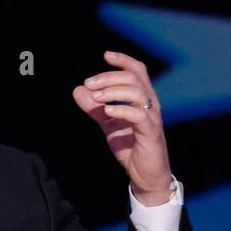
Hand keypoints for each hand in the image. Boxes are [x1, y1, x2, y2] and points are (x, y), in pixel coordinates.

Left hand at [71, 50, 173, 204]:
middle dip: (109, 77)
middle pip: (134, 78)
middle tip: (89, 84)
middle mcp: (150, 104)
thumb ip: (94, 108)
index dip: (124, 60)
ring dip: (113, 91)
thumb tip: (78, 90)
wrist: (145, 175)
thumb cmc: (131, 147)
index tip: (106, 55)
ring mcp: (152, 118)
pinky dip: (122, 110)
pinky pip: (139, 116)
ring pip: (137, 92)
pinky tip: (107, 111)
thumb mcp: (108, 125)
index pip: (137, 71)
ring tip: (95, 99)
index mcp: (142, 99)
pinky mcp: (151, 133)